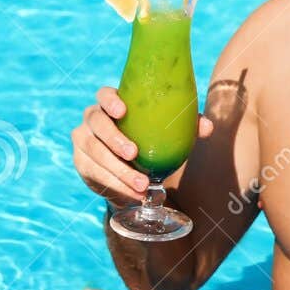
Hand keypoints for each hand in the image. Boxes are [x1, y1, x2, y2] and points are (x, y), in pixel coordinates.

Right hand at [70, 87, 212, 205]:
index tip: (122, 112)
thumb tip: (207, 127)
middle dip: (114, 139)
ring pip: (95, 152)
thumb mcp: (168, 133)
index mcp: (112, 104)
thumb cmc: (151, 142)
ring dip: (118, 170)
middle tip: (135, 155)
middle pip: (97, 123)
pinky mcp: (81, 163)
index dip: (110, 101)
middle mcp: (93, 119)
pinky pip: (94, 173)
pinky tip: (132, 194)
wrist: (132, 172)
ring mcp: (83, 141)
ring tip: (141, 185)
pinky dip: (115, 185)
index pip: (104, 95)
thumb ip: (186, 126)